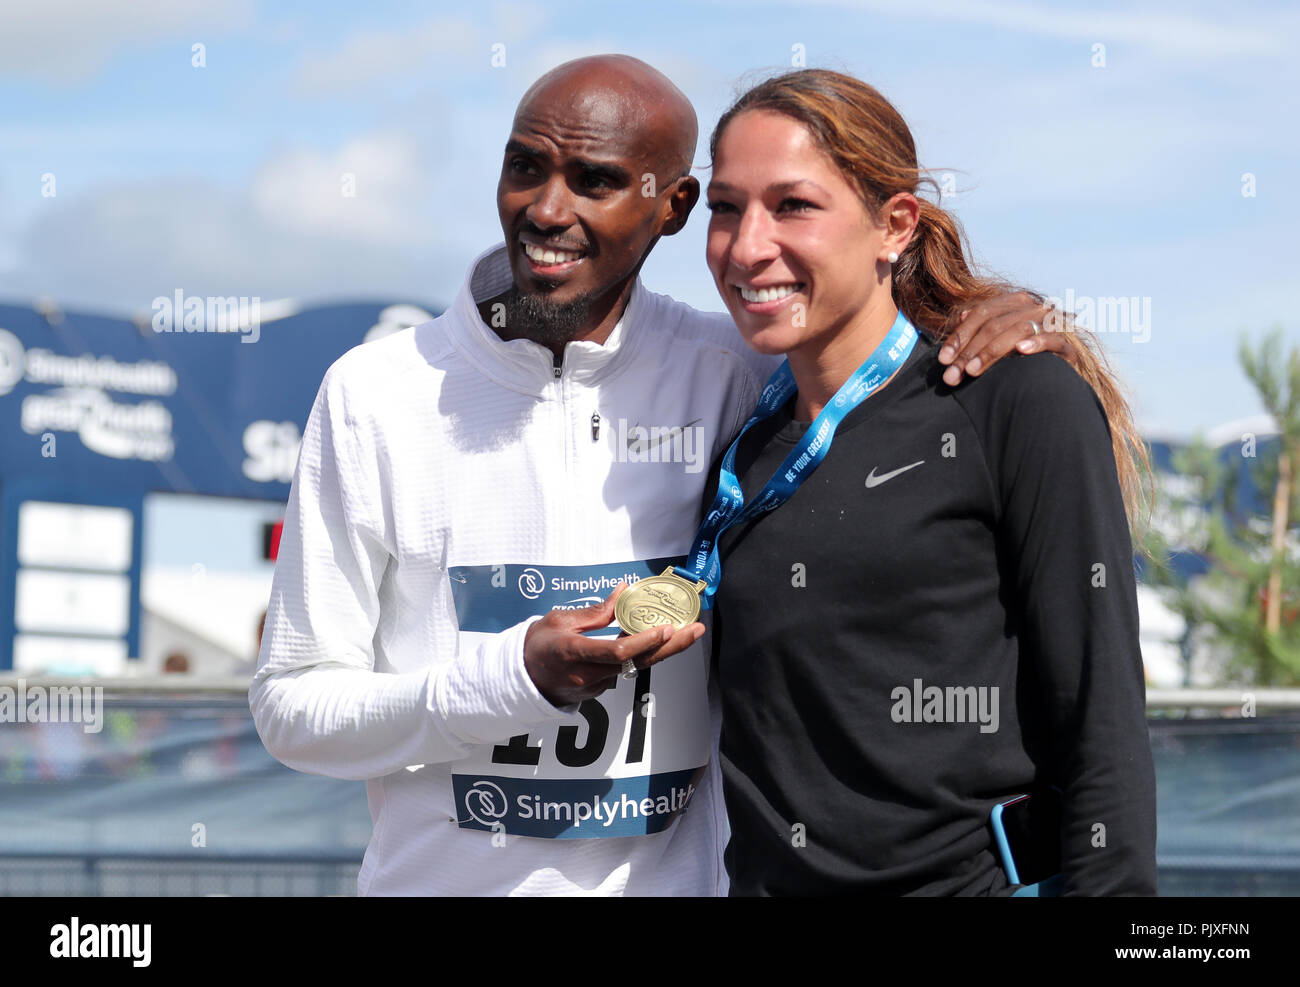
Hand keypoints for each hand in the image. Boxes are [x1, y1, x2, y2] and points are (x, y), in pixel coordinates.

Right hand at [523, 582, 704, 706]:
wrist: (521, 679)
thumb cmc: (537, 645)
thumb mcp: (560, 621)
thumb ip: (595, 612)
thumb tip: (623, 591)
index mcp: (575, 653)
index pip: (617, 651)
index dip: (644, 640)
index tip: (666, 627)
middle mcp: (589, 674)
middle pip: (639, 663)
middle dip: (672, 647)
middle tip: (696, 630)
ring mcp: (596, 686)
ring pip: (636, 667)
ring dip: (663, 650)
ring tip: (688, 630)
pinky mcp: (600, 690)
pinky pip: (627, 670)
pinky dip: (645, 655)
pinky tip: (660, 640)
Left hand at [936, 292, 1074, 385]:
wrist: (1055, 380)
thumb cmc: (1018, 360)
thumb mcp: (992, 344)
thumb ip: (976, 330)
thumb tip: (959, 317)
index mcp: (1014, 303)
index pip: (981, 313)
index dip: (960, 336)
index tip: (944, 360)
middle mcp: (1033, 308)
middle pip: (995, 324)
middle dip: (969, 351)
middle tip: (952, 375)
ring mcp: (1051, 325)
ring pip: (1018, 329)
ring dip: (991, 351)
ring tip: (972, 370)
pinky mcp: (1066, 345)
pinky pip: (1052, 339)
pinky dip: (1036, 343)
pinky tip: (1021, 351)